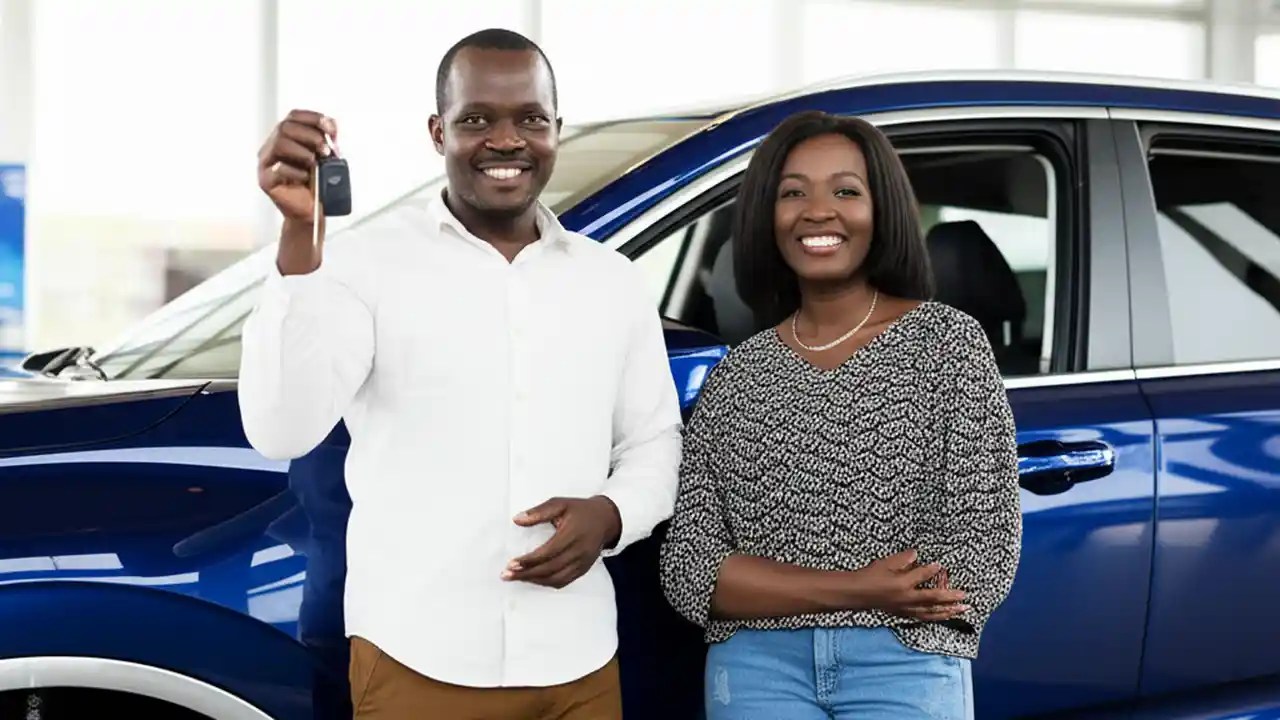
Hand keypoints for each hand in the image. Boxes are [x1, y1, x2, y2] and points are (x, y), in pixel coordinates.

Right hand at [257, 109, 337, 221]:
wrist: (312, 210)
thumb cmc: (318, 183)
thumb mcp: (327, 157)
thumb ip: (327, 140)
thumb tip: (331, 127)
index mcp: (286, 137)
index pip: (294, 116)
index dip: (313, 118)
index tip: (331, 129)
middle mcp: (272, 146)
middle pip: (285, 127)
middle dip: (310, 136)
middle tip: (325, 151)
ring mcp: (266, 163)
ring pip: (279, 144)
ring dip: (302, 152)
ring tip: (315, 163)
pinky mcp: (265, 181)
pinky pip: (277, 169)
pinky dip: (296, 171)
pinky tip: (306, 177)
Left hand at [503, 496, 621, 588]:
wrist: (607, 519)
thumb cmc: (581, 510)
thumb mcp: (560, 503)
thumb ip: (539, 512)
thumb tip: (517, 519)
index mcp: (572, 534)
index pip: (547, 552)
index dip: (529, 561)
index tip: (511, 563)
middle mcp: (579, 552)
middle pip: (550, 569)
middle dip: (526, 574)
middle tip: (507, 575)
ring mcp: (582, 563)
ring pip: (556, 579)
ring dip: (535, 581)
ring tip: (517, 578)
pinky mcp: (583, 569)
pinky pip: (564, 581)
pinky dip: (547, 583)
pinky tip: (534, 579)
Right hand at [855, 550, 968, 621]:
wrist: (857, 594)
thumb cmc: (870, 576)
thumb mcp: (885, 563)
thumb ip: (902, 559)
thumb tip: (916, 554)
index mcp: (902, 584)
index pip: (921, 576)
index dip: (932, 570)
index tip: (941, 566)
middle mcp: (907, 599)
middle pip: (932, 599)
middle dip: (950, 598)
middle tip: (965, 596)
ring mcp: (906, 608)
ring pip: (931, 612)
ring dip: (947, 611)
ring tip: (961, 610)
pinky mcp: (904, 613)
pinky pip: (923, 617)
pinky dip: (935, 616)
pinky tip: (943, 616)